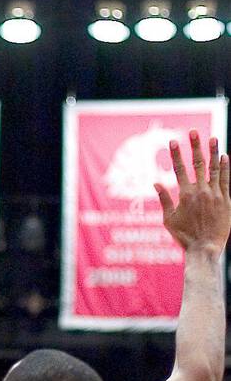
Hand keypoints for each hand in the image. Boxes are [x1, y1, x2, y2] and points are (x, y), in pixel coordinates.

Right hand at [155, 133, 230, 255]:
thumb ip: (164, 200)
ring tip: (213, 138)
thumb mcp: (169, 220)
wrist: (205, 248)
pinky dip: (225, 167)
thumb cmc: (184, 237)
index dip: (176, 154)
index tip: (173, 140)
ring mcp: (215, 195)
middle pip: (197, 164)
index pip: (179, 169)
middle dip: (195, 146)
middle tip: (193, 132)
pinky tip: (225, 156)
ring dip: (213, 152)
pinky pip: (226, 180)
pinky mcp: (225, 200)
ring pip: (214, 168)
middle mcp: (200, 191)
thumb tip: (156, 183)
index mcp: (185, 195)